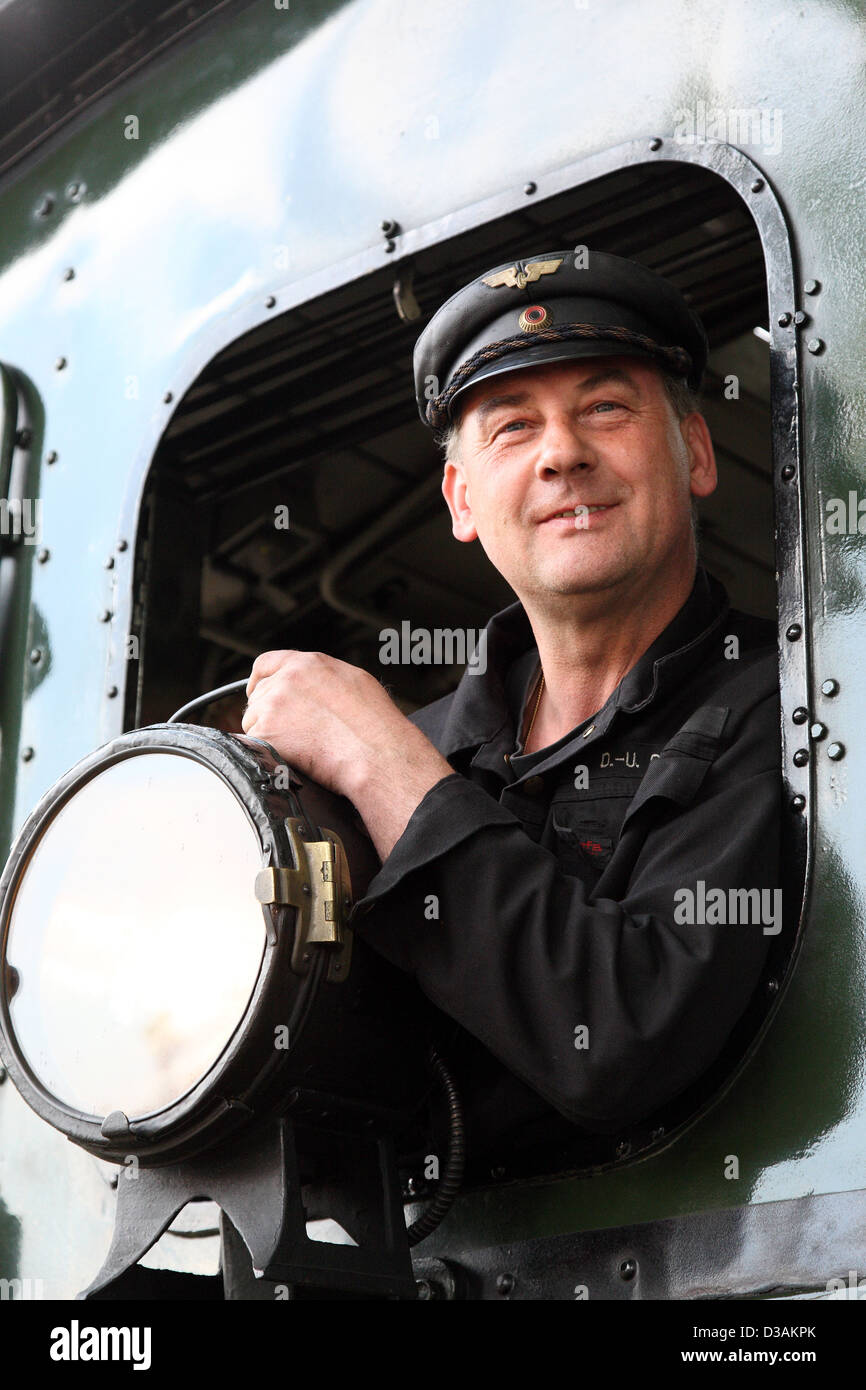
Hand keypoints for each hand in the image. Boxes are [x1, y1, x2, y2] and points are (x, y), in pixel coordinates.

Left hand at [242, 649, 453, 858]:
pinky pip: (253, 743)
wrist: (375, 754)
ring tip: (297, 747)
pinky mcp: (266, 732)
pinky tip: (290, 756)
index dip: (259, 680)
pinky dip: (266, 752)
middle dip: (268, 713)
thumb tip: (314, 685)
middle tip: (288, 733)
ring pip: (253, 721)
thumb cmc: (375, 725)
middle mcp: (287, 680)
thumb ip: (323, 677)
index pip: (266, 663)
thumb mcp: (355, 682)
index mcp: (308, 665)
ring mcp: (274, 705)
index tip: (257, 693)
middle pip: (259, 696)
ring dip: (266, 734)